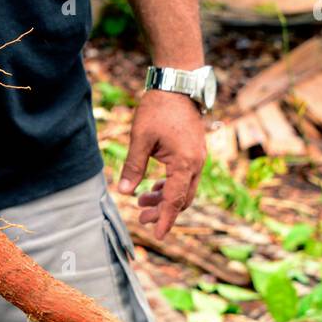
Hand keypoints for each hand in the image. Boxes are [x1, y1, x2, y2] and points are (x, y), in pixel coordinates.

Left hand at [117, 89, 205, 239]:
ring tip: (142, 202)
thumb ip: (133, 167)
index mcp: (184, 163)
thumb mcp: (140, 139)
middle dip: (163, 212)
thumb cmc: (158, 109)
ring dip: (164, 198)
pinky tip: (154, 186)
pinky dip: (170, 186)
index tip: (158, 235)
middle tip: (141, 218)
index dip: (165, 219)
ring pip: (184, 189)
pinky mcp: (193, 151)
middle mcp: (195, 164)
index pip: (174, 200)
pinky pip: (185, 177)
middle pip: (182, 199)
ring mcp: (197, 158)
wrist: (177, 85)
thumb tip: (124, 192)